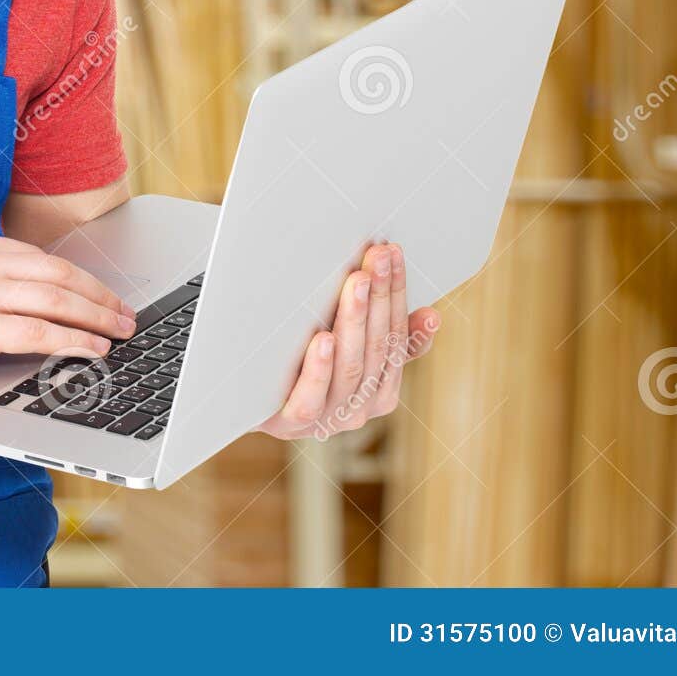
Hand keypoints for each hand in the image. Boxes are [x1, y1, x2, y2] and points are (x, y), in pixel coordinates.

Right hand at [0, 228, 136, 386]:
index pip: (37, 256)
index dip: (74, 276)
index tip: (96, 290)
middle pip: (56, 274)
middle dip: (97, 295)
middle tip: (124, 313)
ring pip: (55, 301)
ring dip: (96, 318)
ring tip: (119, 333)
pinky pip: (37, 333)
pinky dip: (72, 341)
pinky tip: (90, 350)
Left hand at [255, 241, 439, 440]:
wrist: (243, 398)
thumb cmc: (302, 364)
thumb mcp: (349, 348)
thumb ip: (387, 337)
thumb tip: (432, 316)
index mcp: (380, 390)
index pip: (398, 337)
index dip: (397, 293)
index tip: (393, 253)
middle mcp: (360, 408)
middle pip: (377, 348)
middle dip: (379, 297)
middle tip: (378, 256)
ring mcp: (327, 418)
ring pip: (350, 368)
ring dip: (354, 320)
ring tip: (357, 283)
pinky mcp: (291, 422)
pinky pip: (310, 398)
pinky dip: (319, 368)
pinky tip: (322, 339)